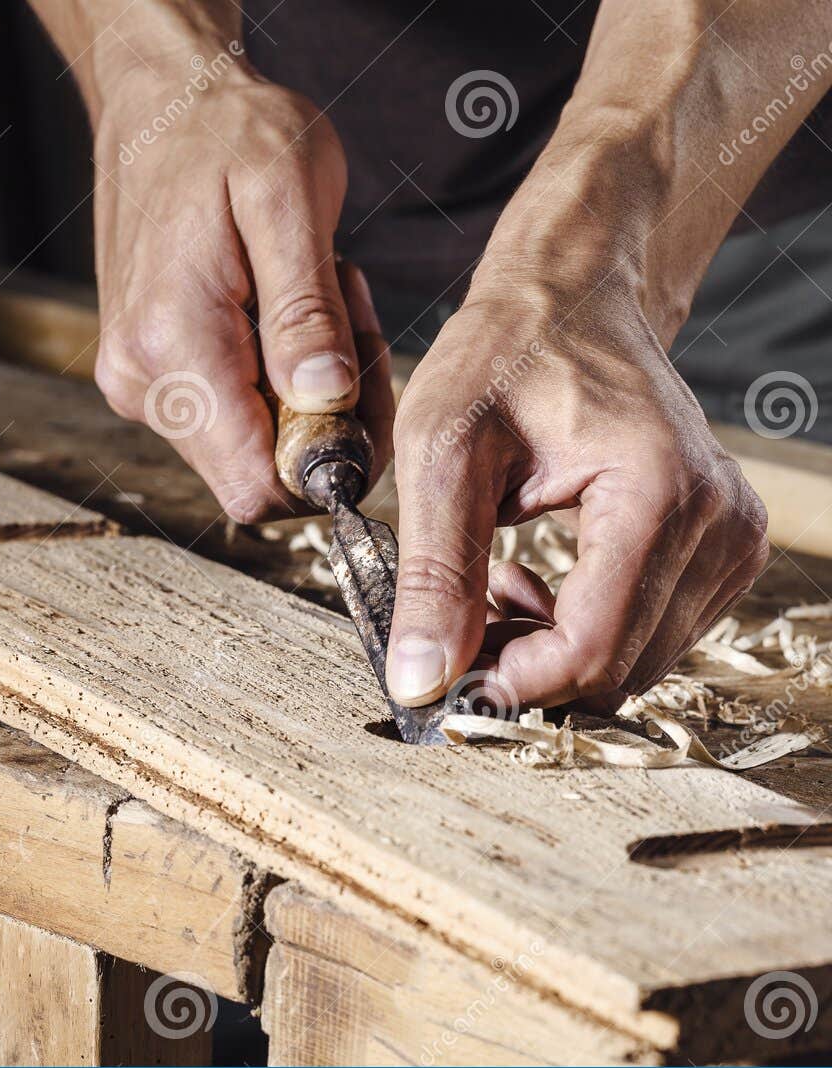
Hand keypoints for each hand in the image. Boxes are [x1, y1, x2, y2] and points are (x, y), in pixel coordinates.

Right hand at [90, 73, 393, 522]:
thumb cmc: (231, 133)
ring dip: (303, 398)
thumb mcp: (289, 197)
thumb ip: (305, 310)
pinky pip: (225, 417)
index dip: (328, 463)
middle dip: (326, 422)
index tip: (362, 389)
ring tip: (318, 300)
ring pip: (246, 450)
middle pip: (258, 475)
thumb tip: (327, 403)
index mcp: (175, 344)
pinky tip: (282, 310)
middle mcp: (142, 381)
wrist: (161, 104)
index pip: (256, 484)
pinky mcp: (145, 376)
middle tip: (351, 325)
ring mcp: (137, 383)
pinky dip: (272, 382)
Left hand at [387, 277, 768, 709]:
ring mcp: (730, 539)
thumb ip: (435, 573)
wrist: (571, 300)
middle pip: (616, 668)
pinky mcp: (721, 550)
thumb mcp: (442, 453)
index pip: (590, 649)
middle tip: (452, 623)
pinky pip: (648, 636)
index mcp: (660, 492)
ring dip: (546, 650)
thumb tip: (422, 681)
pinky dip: (578, 631)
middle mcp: (718, 523)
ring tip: (487, 585)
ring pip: (632, 663)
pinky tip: (526, 582)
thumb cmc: (504, 355)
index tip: (441, 677)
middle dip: (523, 670)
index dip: (509, 684)